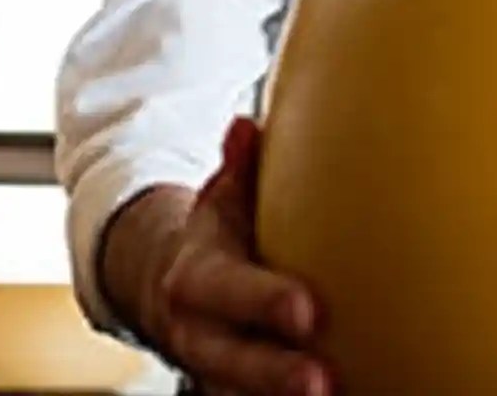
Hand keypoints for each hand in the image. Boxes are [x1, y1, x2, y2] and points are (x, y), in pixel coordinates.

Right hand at [152, 118, 330, 394]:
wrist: (173, 288)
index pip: (228, 289)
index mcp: (197, 277)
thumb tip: (246, 127)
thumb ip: (239, 165)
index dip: (264, 300)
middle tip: (323, 381)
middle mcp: (200, 332)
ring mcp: (215, 371)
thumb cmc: (220, 237)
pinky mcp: (234, 394)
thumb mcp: (222, 197)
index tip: (308, 309)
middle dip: (274, 375)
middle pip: (232, 361)